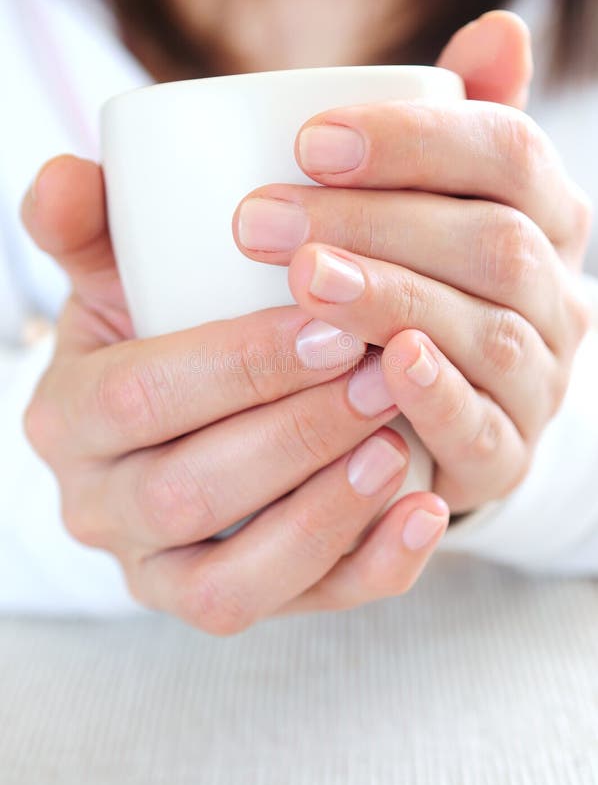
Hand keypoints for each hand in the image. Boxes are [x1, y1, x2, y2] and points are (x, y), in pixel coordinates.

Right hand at [21, 156, 448, 631]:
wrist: (189, 416)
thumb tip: (65, 176)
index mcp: (66, 420)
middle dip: (292, 437)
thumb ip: (90, 225)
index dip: (234, 367)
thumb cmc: (162, 330)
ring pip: (233, 580)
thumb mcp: (119, 273)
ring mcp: (161, 574)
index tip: (329, 326)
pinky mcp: (228, 603)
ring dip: (325, 513)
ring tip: (398, 444)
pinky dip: (366, 568)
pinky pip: (296, 609)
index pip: (137, 399)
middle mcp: (100, 510)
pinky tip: (423, 511)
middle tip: (381, 378)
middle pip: (188, 493)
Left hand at [234, 12, 592, 514]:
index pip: (509, 152)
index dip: (415, 141)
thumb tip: (500, 27)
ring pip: (490, 331)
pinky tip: (386, 366)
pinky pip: (486, 428)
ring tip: (305, 283)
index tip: (309, 140)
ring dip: (395, 300)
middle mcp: (556, 295)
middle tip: (263, 220)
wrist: (421, 411)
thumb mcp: (420, 203)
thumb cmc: (405, 286)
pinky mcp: (506, 457)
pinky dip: (438, 396)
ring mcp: (540, 380)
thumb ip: (448, 127)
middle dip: (378, 223)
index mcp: (541, 217)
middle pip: (494, 242)